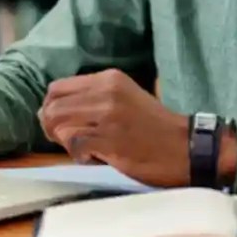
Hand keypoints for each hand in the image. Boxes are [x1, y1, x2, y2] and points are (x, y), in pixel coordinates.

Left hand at [37, 69, 190, 187]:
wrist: (186, 146)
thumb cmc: (154, 126)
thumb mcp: (124, 98)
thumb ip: (92, 99)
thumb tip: (51, 112)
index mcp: (108, 78)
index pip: (57, 88)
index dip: (51, 108)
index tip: (59, 124)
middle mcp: (106, 91)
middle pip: (52, 106)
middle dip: (51, 127)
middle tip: (65, 141)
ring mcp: (108, 115)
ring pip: (60, 124)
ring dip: (66, 141)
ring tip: (83, 149)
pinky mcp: (110, 139)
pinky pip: (74, 144)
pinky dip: (78, 155)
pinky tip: (93, 158)